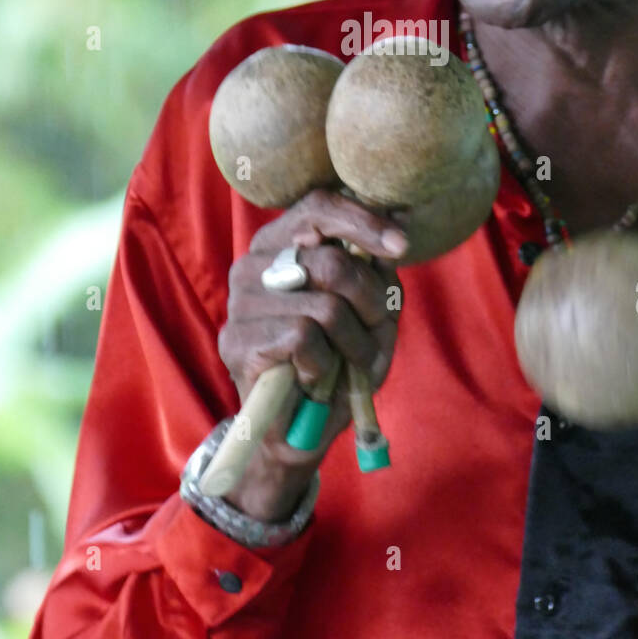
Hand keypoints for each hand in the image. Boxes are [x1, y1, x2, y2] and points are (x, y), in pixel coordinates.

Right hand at [217, 190, 405, 523]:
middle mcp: (255, 264)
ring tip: (348, 363)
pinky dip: (325, 363)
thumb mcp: (372, 315)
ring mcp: (240, 302)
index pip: (318, 206)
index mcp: (284, 244)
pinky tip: (317, 378)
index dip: (363, 220)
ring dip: (353, 343)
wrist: (300, 432)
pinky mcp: (236, 341)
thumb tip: (398, 232)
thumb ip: (379, 274)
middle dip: (370, 302)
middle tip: (376, 331)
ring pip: (324, 305)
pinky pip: (302, 338)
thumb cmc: (337, 362)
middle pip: (331, 261)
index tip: (401, 244)